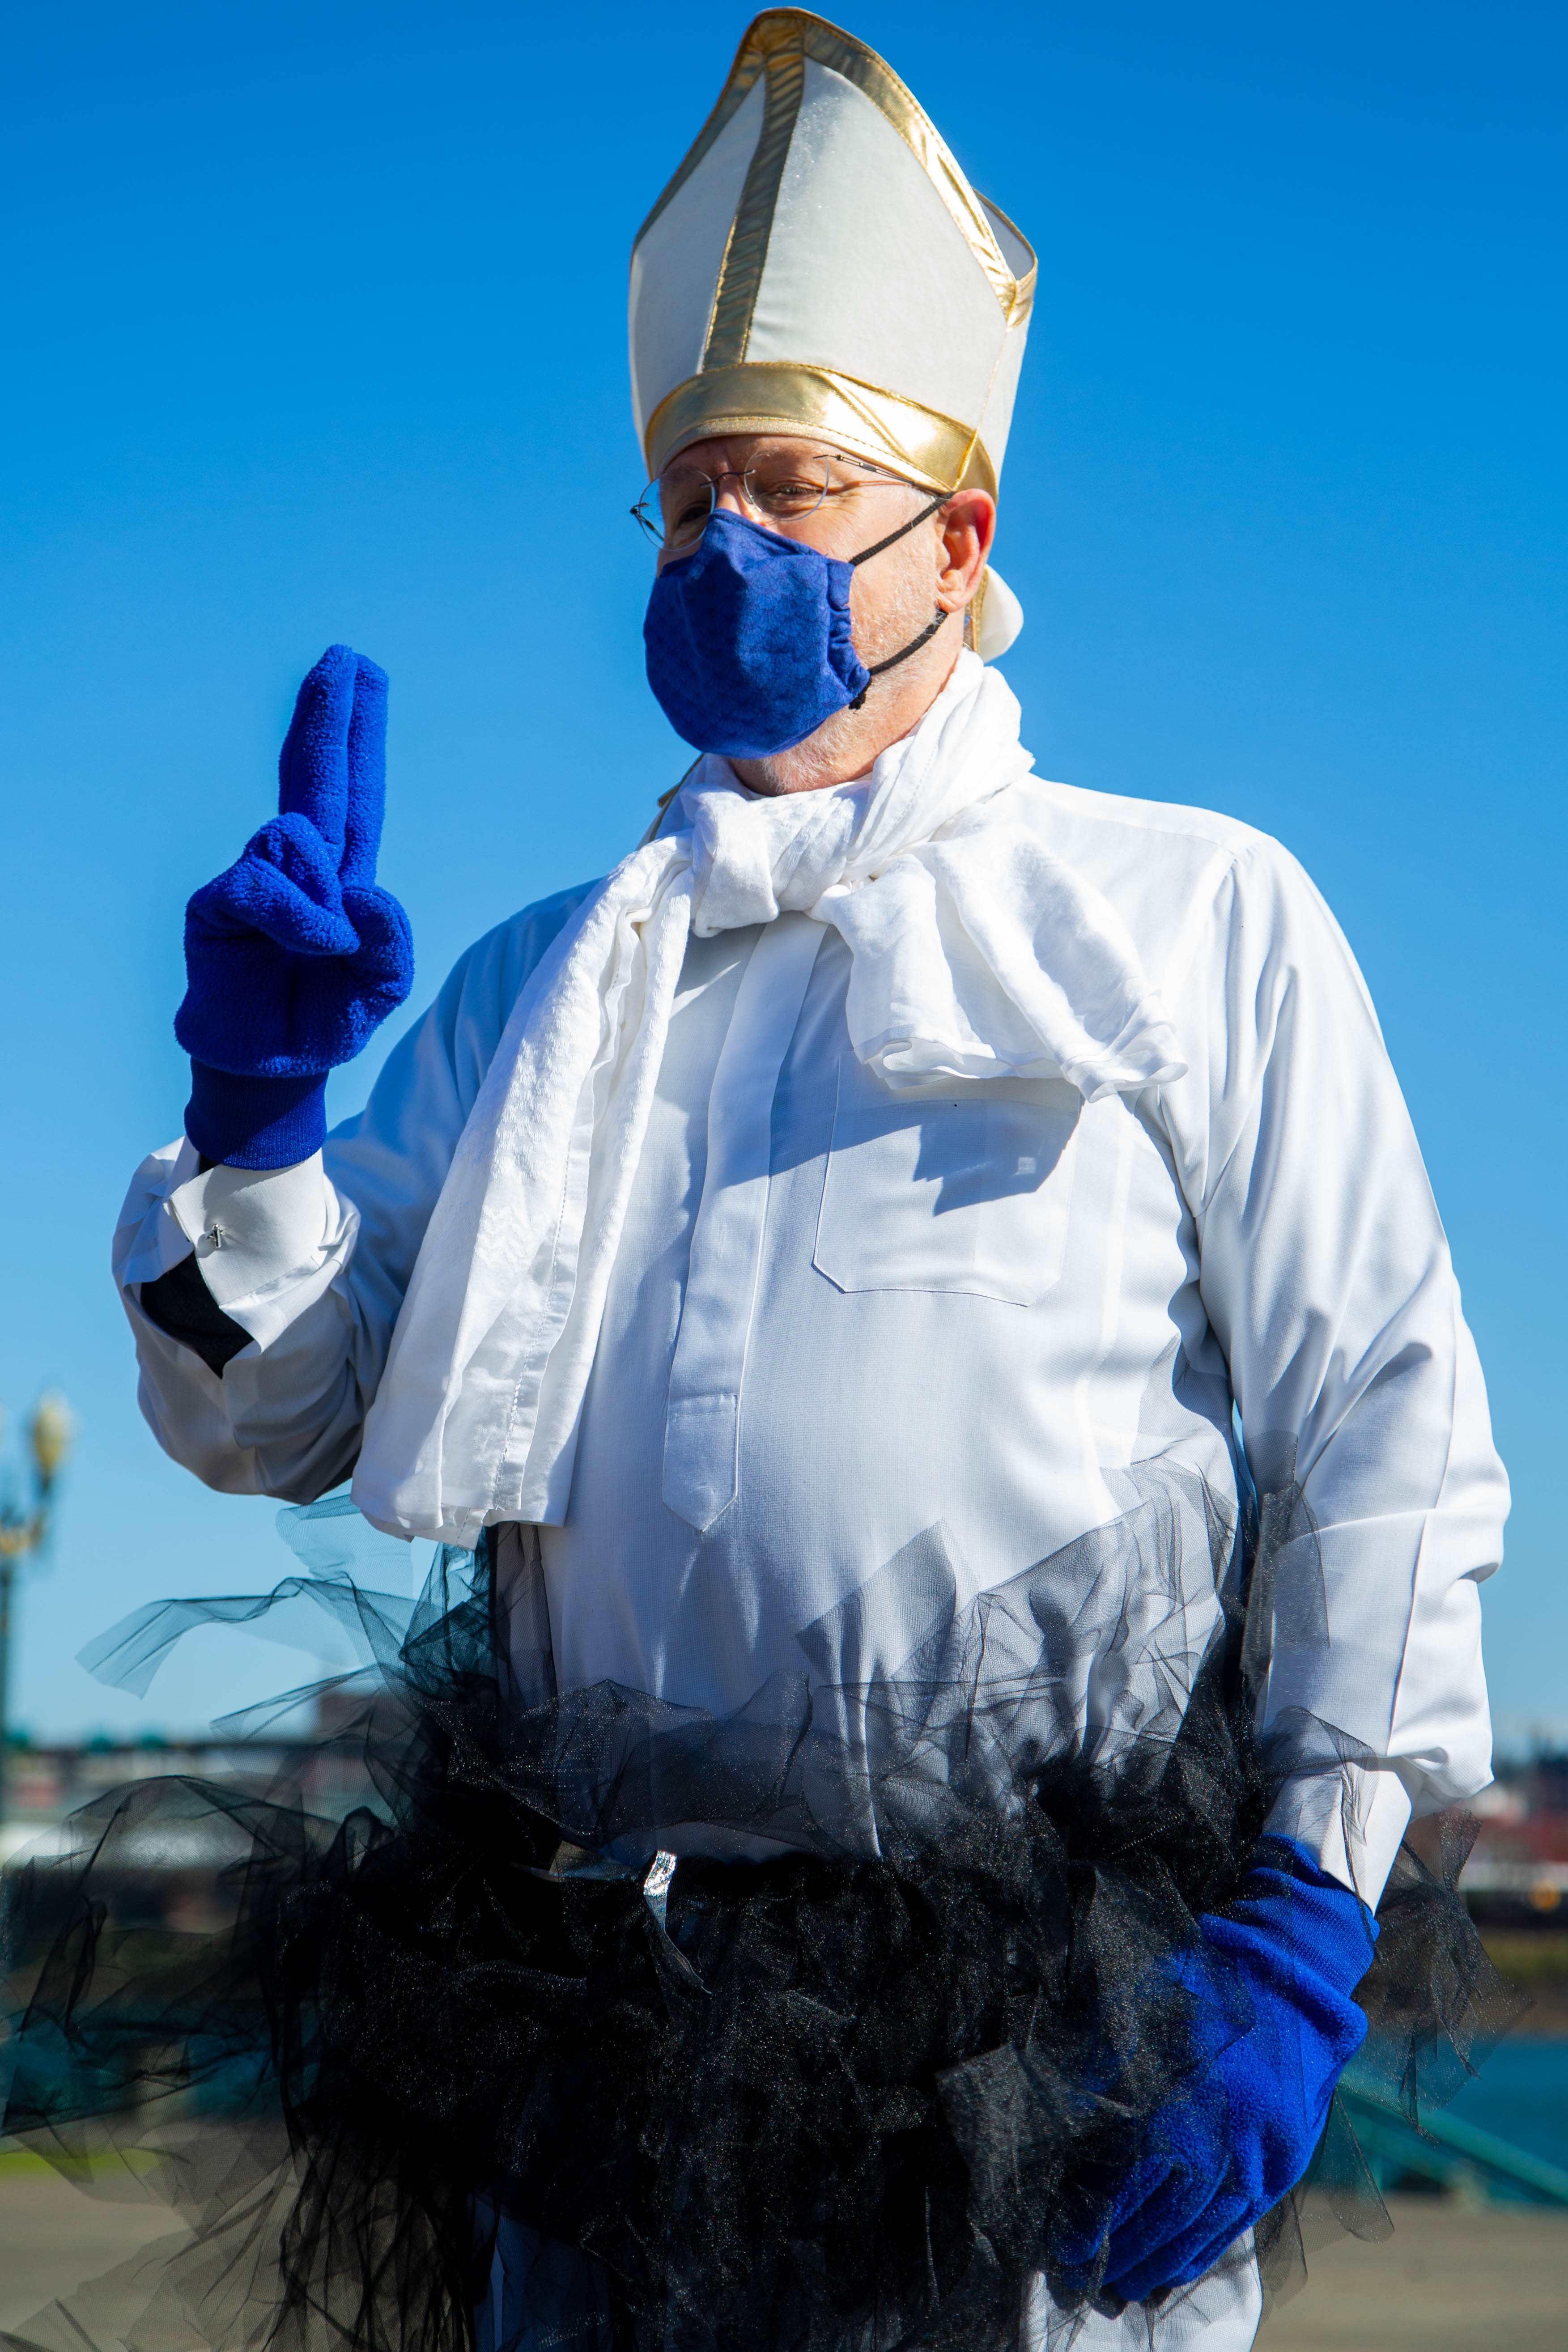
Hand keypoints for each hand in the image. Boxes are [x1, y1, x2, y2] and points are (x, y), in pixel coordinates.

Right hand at [174, 645, 413, 1167]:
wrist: (272, 1068)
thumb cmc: (324, 1019)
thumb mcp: (382, 987)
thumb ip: (391, 941)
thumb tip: (364, 891)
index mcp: (342, 875)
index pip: (355, 791)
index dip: (357, 734)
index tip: (361, 674)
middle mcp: (298, 866)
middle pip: (316, 777)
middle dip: (331, 716)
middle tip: (344, 658)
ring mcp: (254, 880)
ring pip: (294, 837)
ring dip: (321, 891)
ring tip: (327, 947)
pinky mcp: (218, 905)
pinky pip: (263, 883)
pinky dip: (296, 915)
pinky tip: (311, 945)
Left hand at [1056, 1837, 1376, 2304]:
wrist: (1289, 1979)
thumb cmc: (1203, 1985)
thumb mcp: (1143, 2010)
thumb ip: (1106, 2068)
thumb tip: (1062, 2124)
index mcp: (1190, 2089)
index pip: (1132, 2173)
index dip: (1096, 2215)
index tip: (1063, 2244)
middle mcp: (1229, 2128)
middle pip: (1166, 2208)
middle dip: (1120, 2248)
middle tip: (1081, 2276)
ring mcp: (1263, 2148)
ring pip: (1203, 2223)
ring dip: (1158, 2259)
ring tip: (1119, 2283)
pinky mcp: (1286, 2160)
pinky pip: (1239, 2221)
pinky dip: (1203, 2250)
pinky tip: (1172, 2271)